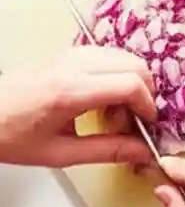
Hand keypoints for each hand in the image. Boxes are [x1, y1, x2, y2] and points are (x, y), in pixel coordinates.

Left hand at [0, 47, 155, 166]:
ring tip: (115, 109)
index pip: (131, 85)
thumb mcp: (60, 153)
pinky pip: (106, 55)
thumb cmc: (11, 136)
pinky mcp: (65, 53)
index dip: (148, 106)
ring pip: (123, 56)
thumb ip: (107, 151)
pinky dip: (116, 72)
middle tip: (133, 118)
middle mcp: (72, 66)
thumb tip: (142, 151)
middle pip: (134, 65)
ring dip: (131, 81)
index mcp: (70, 92)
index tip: (145, 124)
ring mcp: (68, 54)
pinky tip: (102, 96)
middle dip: (145, 92)